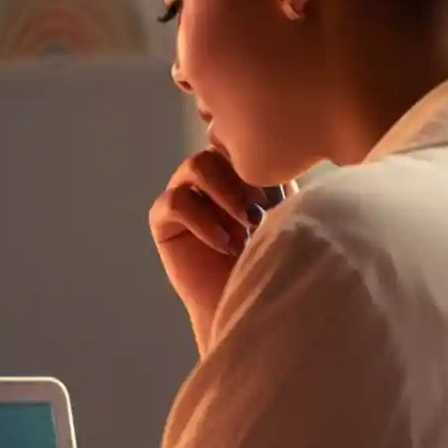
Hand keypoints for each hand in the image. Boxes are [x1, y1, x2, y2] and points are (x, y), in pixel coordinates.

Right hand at [149, 149, 274, 350]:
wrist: (250, 306)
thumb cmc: (273, 260)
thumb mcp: (284, 214)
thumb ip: (277, 182)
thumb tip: (278, 156)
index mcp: (239, 170)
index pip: (244, 141)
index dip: (262, 162)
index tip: (282, 199)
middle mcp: (210, 178)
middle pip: (219, 146)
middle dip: (245, 176)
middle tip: (264, 209)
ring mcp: (184, 195)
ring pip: (196, 164)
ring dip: (225, 192)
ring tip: (246, 223)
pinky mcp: (163, 220)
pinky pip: (176, 201)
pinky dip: (202, 220)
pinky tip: (224, 244)